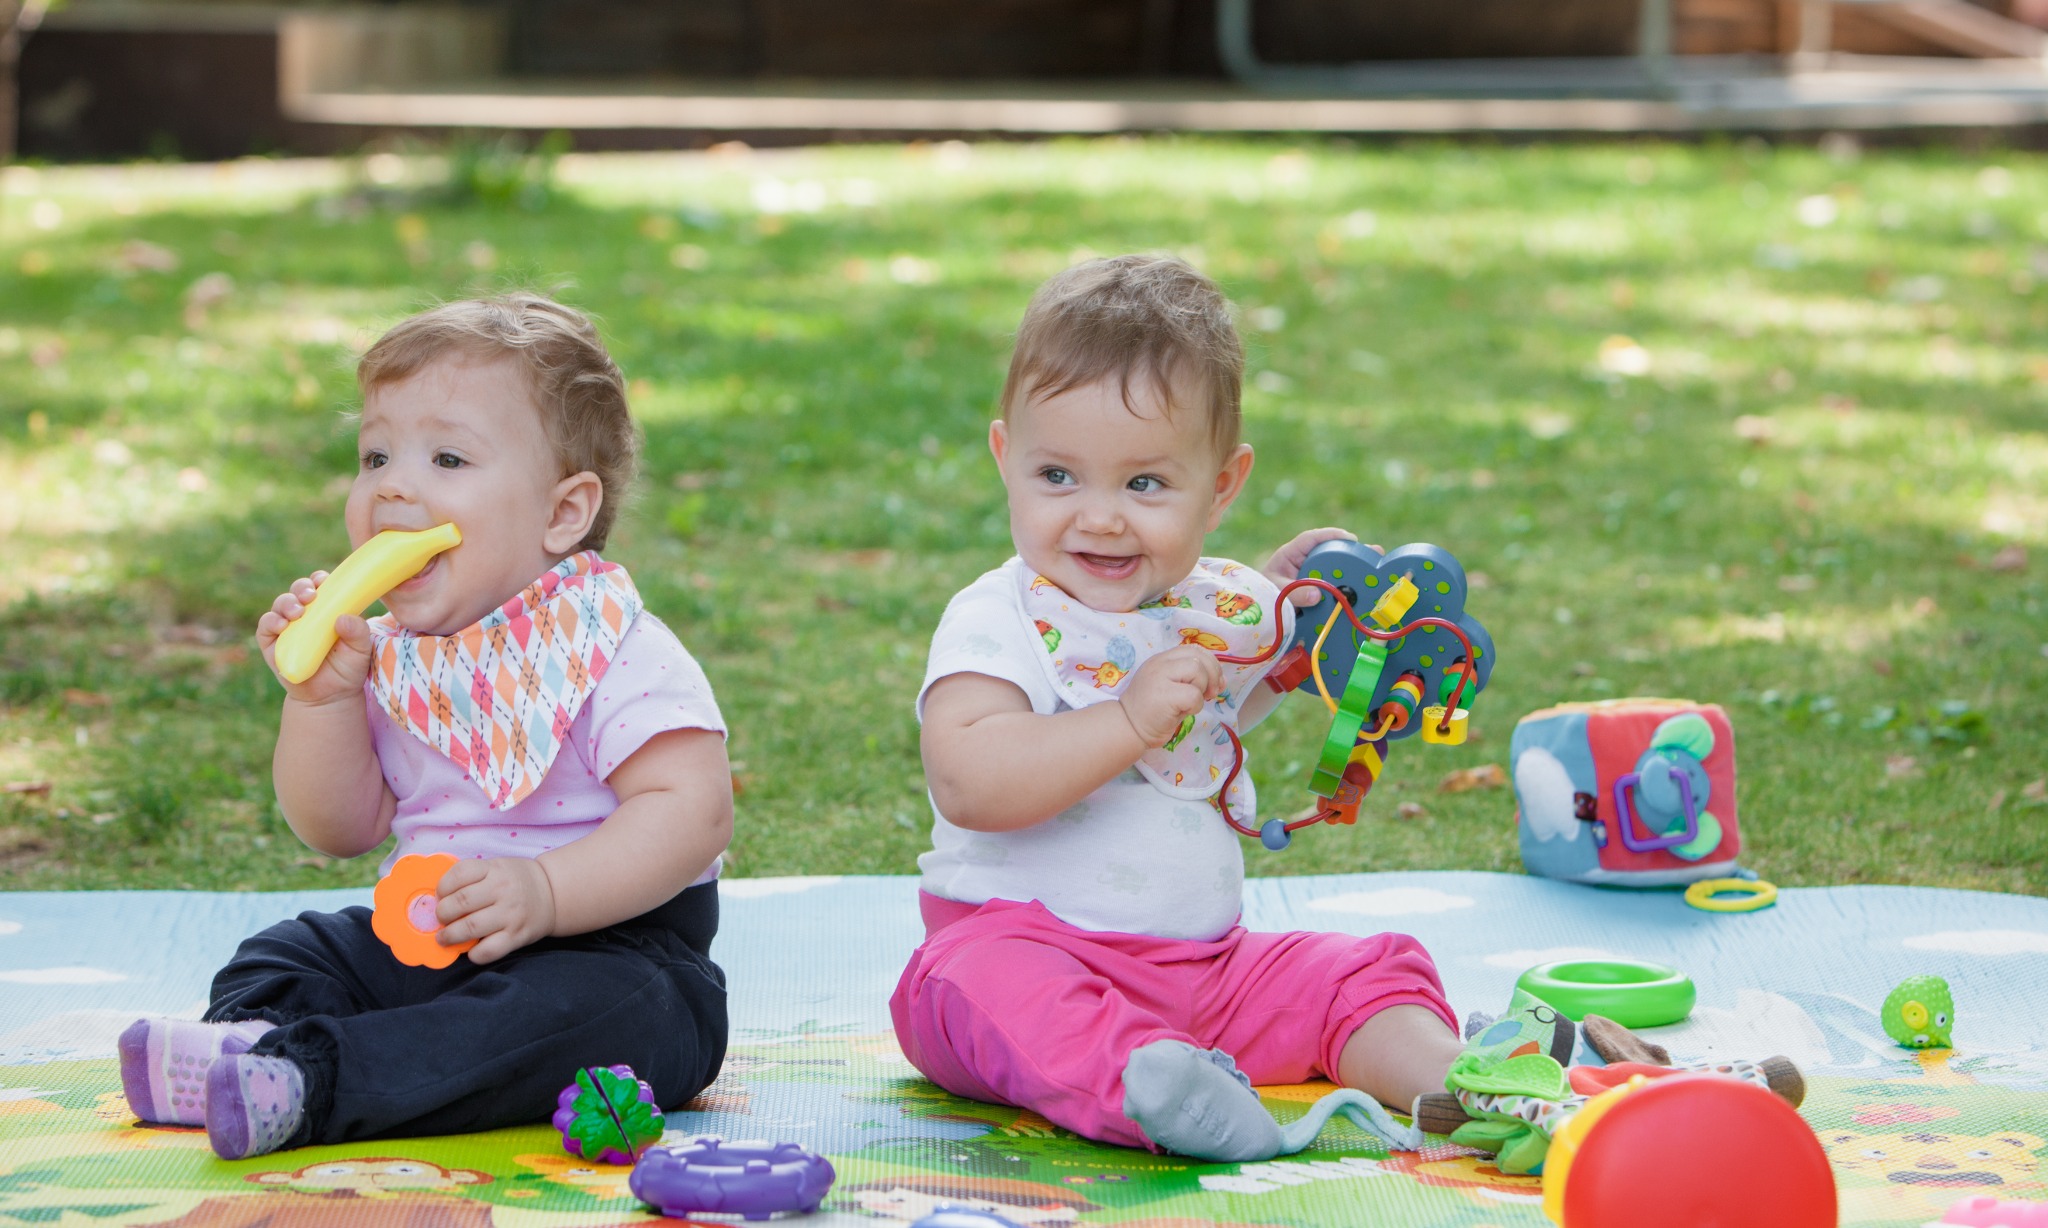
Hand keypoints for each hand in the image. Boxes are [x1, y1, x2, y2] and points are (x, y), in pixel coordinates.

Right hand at [255, 572, 374, 705]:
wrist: (330, 696)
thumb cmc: (348, 668)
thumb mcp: (361, 650)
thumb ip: (358, 632)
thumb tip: (343, 618)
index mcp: (327, 608)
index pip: (321, 586)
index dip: (320, 580)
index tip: (324, 581)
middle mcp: (305, 614)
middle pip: (298, 590)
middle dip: (302, 588)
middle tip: (311, 596)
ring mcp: (287, 627)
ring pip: (281, 604)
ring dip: (287, 603)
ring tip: (298, 613)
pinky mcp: (271, 642)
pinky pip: (266, 626)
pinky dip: (271, 621)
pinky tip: (282, 625)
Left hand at [434, 857, 557, 964]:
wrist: (553, 893)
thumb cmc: (515, 880)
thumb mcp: (496, 867)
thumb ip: (471, 878)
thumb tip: (437, 900)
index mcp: (495, 869)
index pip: (459, 874)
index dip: (442, 888)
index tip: (440, 896)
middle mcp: (503, 890)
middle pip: (460, 903)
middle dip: (442, 914)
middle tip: (441, 919)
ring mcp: (511, 914)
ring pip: (470, 927)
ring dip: (450, 936)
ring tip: (445, 937)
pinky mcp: (517, 936)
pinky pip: (489, 950)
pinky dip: (474, 953)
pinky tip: (470, 949)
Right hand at [1118, 645, 1222, 746]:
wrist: (1129, 728)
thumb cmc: (1153, 711)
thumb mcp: (1173, 688)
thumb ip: (1193, 679)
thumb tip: (1222, 680)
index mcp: (1162, 659)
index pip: (1194, 649)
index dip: (1210, 664)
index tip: (1213, 684)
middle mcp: (1160, 663)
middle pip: (1198, 656)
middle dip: (1212, 675)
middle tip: (1209, 694)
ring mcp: (1160, 677)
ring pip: (1197, 670)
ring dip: (1202, 690)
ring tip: (1190, 703)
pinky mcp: (1164, 695)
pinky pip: (1194, 695)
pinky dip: (1196, 706)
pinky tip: (1183, 712)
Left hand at [1263, 528, 1376, 604]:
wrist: (1260, 614)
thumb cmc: (1264, 597)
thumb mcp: (1276, 594)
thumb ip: (1294, 594)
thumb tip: (1317, 595)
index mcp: (1290, 555)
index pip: (1310, 539)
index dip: (1330, 535)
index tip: (1349, 538)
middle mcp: (1304, 562)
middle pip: (1330, 551)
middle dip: (1351, 551)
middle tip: (1372, 552)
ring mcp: (1313, 576)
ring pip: (1336, 568)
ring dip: (1354, 568)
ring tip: (1374, 567)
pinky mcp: (1318, 590)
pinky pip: (1334, 586)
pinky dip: (1348, 587)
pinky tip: (1365, 588)